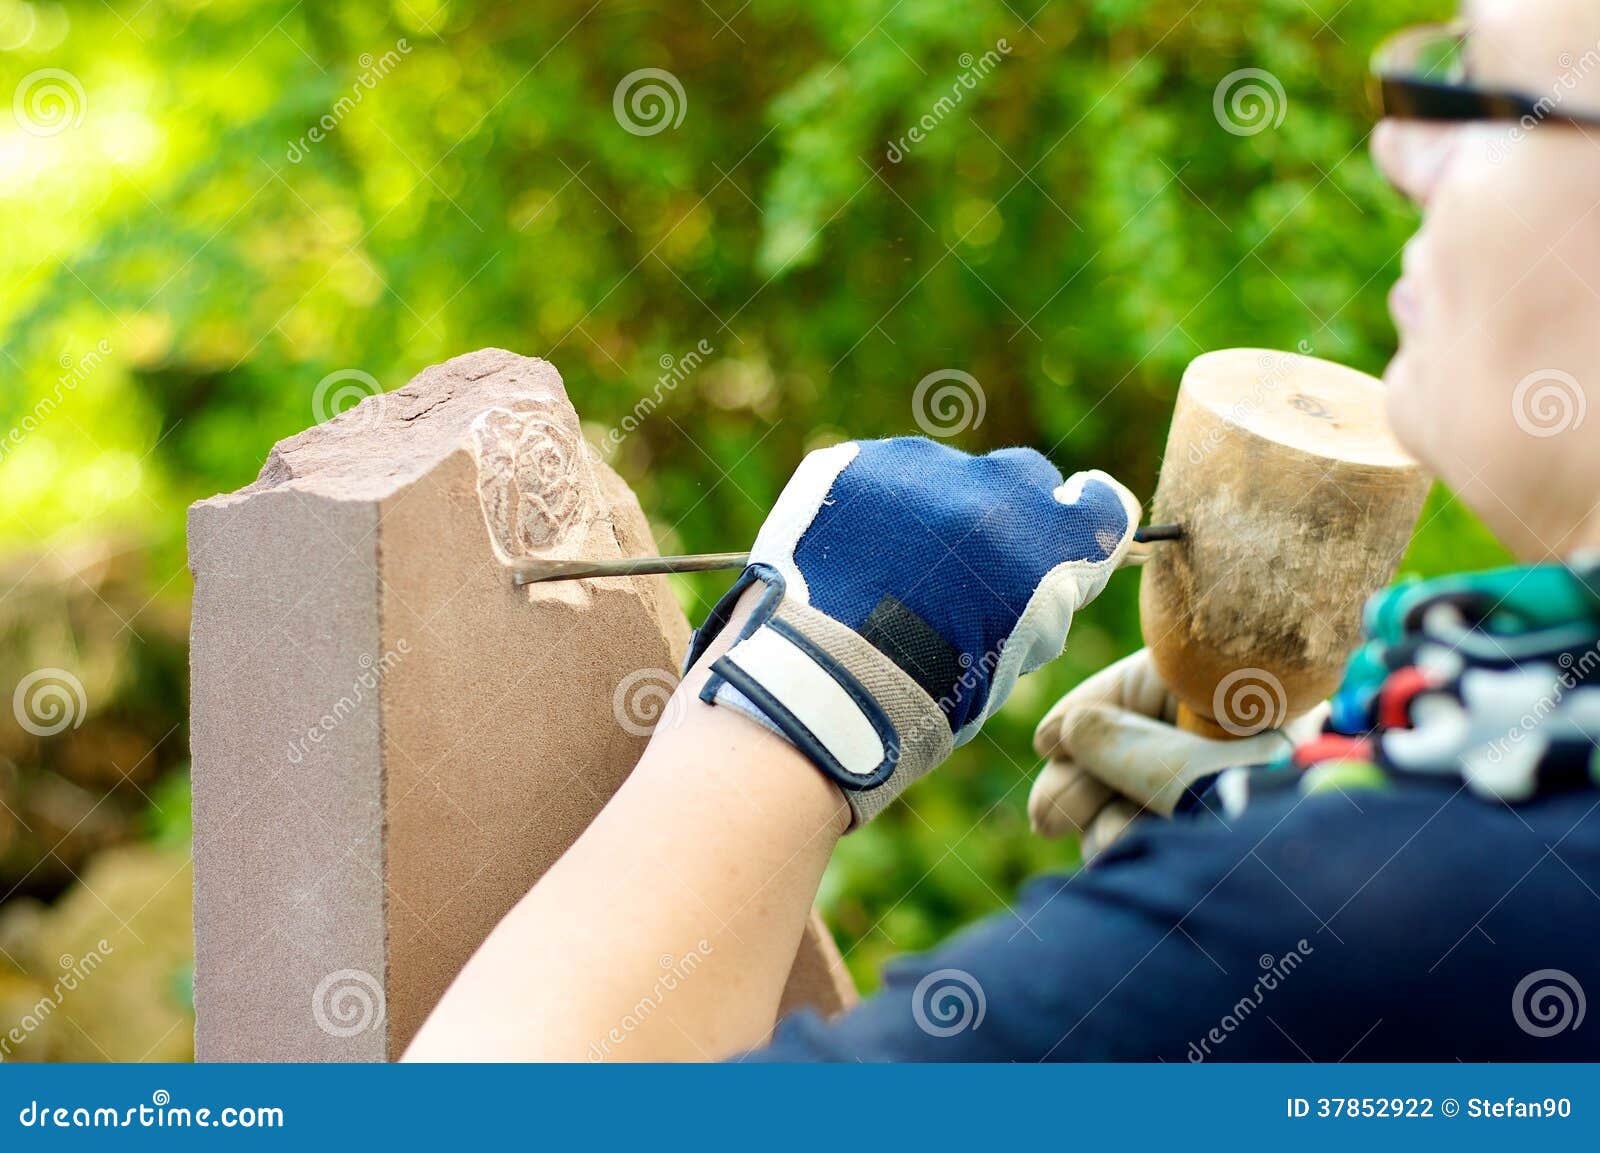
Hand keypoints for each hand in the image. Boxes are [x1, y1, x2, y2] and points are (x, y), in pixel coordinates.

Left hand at [686, 437, 1140, 826]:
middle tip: (960, 575)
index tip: (1060, 545)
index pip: (1098, 503)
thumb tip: (1047, 573)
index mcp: (1050, 537)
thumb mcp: (1016, 656)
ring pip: (943, 475)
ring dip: (931, 512)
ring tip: (889, 579)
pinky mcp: (852, 463)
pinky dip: (871, 509)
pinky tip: (850, 561)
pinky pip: (877, 475)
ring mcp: (917, 465)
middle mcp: (993, 483)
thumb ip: (1042, 597)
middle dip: (1004, 518)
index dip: (1078, 528)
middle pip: (1021, 478)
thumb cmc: (928, 694)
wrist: (823, 686)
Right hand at [1029, 649, 1327, 859]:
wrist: (1338, 878)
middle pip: (1134, 745)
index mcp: (1241, 688)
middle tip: (1046, 819)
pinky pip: (1167, 827)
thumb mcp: (1188, 769)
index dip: (1087, 712)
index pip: (1143, 686)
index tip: (1045, 742)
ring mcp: (1234, 782)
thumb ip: (1124, 747)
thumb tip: (1070, 730)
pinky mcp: (1231, 827)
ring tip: (1108, 849)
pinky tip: (1121, 861)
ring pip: (1142, 794)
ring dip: (1108, 822)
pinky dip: (1138, 844)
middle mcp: (1237, 732)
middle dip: (1084, 782)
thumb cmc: (1273, 805)